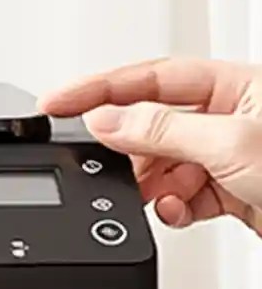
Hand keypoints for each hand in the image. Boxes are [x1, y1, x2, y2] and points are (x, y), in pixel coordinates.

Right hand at [38, 57, 261, 234]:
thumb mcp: (231, 143)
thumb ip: (162, 130)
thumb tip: (104, 120)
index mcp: (234, 87)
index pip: (148, 79)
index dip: (96, 90)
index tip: (55, 103)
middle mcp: (229, 117)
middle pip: (150, 125)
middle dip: (128, 151)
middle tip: (104, 165)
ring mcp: (229, 157)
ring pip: (161, 165)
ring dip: (151, 185)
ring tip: (156, 195)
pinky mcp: (231, 193)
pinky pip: (181, 196)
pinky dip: (172, 206)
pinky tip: (178, 209)